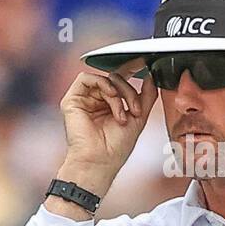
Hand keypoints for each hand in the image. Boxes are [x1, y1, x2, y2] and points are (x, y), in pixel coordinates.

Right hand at [53, 70, 156, 210]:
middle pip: (115, 78)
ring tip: (124, 113)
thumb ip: (146, 96)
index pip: (120, 81)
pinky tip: (111, 99)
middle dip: (130, 90)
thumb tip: (152, 77)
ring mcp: (84, 99)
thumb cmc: (116, 148)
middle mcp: (96, 100)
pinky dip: (103, 85)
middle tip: (135, 108)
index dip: (132, 69)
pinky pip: (87, 78)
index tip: (145, 63)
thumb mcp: (138, 118)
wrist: (101, 162)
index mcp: (110, 104)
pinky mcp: (72, 99)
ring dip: (119, 93)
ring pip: (104, 78)